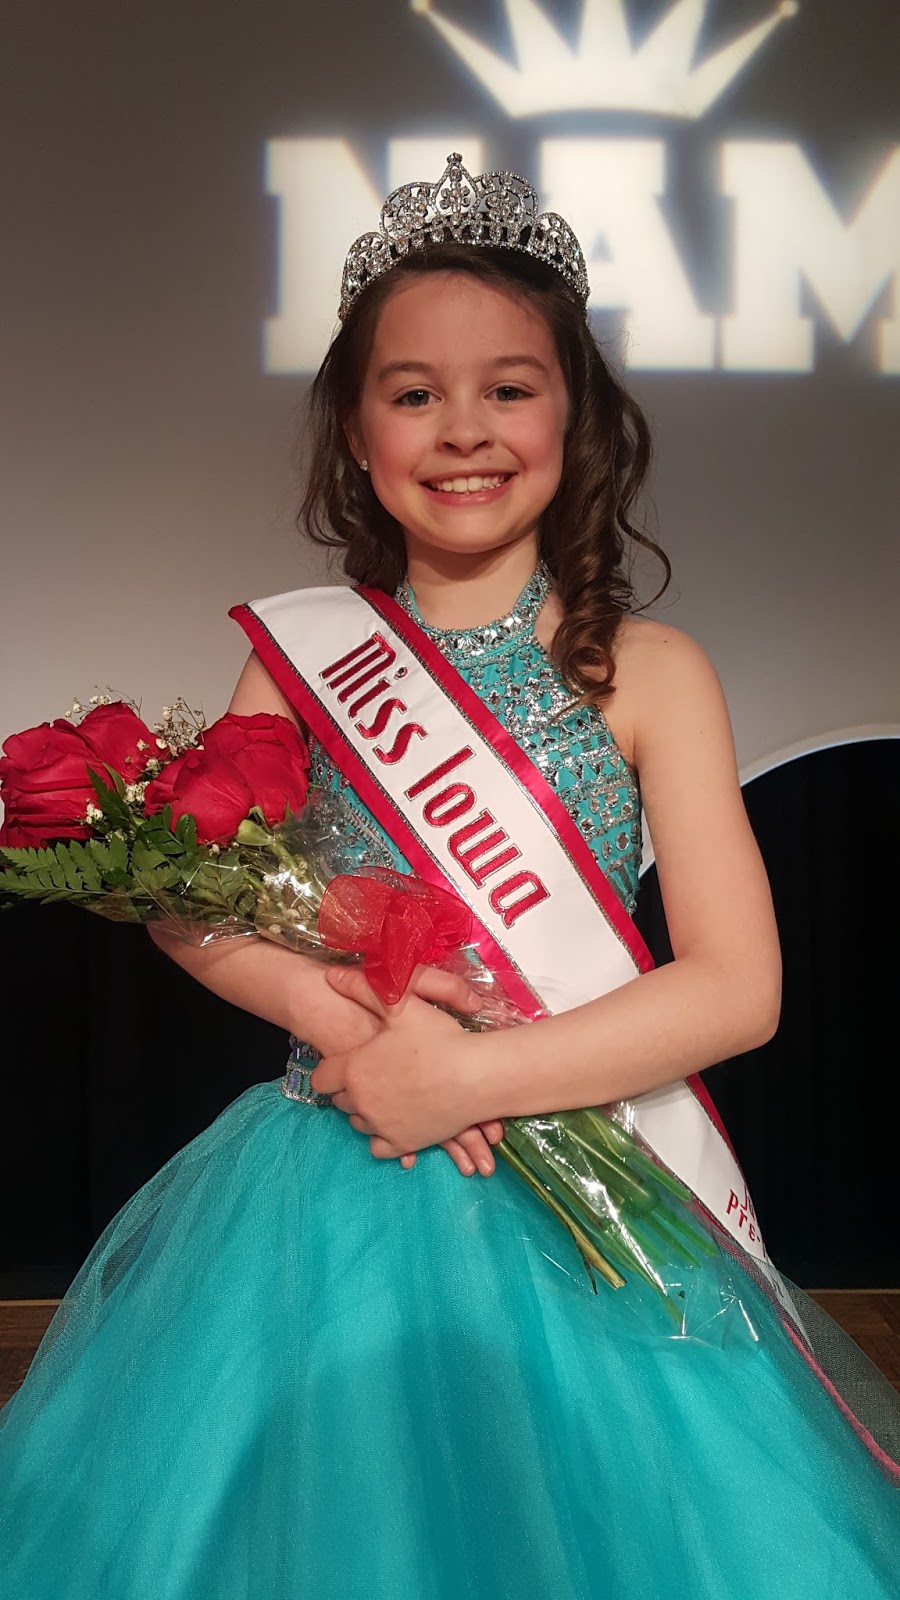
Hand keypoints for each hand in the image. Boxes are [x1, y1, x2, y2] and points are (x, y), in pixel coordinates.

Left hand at [311, 966, 501, 1168]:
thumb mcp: (401, 1004)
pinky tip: (396, 1120)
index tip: (348, 1062)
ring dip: (366, 1111)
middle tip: (374, 1074)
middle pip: (340, 1101)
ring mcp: (381, 1126)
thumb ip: (363, 988)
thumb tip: (332, 975)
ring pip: (359, 1123)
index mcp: (354, 1070)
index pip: (321, 1078)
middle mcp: (361, 1103)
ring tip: (388, 1093)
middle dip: (351, 1089)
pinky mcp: (402, 1144)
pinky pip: (378, 1147)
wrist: (477, 1076)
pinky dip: (383, 1136)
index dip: (332, 1069)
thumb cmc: (439, 1038)